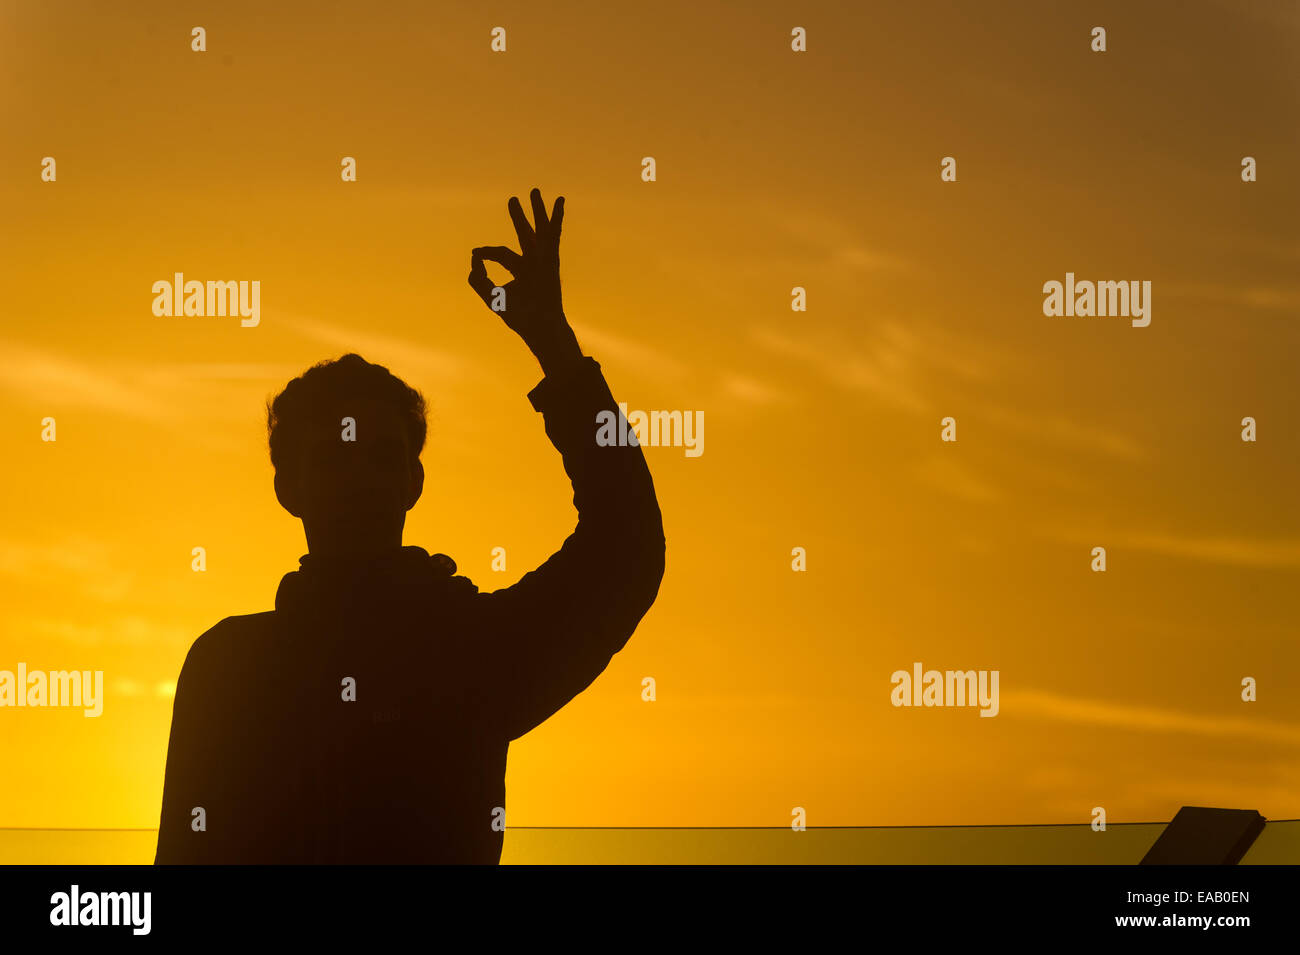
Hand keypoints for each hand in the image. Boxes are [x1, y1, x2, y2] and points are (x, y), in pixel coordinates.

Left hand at [469, 187, 582, 376]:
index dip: (485, 252)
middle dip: (518, 218)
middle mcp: (533, 262)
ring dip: (538, 210)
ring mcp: (544, 259)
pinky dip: (556, 217)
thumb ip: (478, 279)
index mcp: (520, 270)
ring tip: (533, 191)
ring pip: (540, 230)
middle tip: (513, 199)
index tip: (476, 254)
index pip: (501, 253)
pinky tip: (559, 201)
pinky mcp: (552, 258)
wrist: (539, 325)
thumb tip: (473, 259)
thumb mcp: (492, 297)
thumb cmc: (519, 316)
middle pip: (525, 235)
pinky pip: (553, 234)